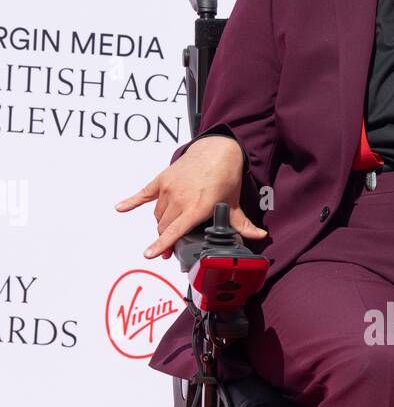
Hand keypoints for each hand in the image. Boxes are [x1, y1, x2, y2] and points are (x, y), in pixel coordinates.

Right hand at [115, 135, 267, 259]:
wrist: (217, 150)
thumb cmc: (225, 178)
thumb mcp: (234, 204)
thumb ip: (243, 225)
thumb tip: (259, 238)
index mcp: (197, 208)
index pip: (175, 231)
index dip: (162, 245)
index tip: (151, 255)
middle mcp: (180, 198)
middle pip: (164, 227)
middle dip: (165, 240)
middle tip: (170, 250)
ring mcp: (169, 188)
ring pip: (158, 216)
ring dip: (162, 225)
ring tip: (169, 230)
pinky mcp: (162, 179)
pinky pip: (143, 194)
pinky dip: (131, 202)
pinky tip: (120, 208)